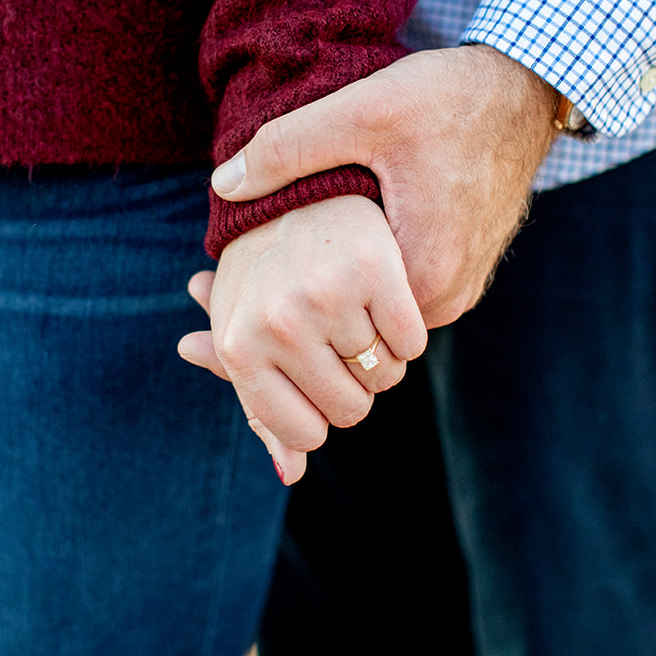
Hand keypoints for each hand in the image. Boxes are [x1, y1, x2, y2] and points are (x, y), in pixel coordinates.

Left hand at [177, 195, 425, 483]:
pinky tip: (384, 300)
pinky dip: (408, 332)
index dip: (320, 418)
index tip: (317, 380)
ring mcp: (326, 296)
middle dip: (354, 387)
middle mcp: (279, 324)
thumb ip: (262, 404)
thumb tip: (291, 472)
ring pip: (386, 378)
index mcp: (241, 347)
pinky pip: (413, 342)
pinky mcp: (374, 267)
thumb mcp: (245, 333)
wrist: (299, 183)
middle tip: (339, 341)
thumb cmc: (266, 270)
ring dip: (383, 358)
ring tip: (359, 315)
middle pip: (350, 410)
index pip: (303, 433)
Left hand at [209, 44, 560, 326]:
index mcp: (422, 272)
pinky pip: (396, 297)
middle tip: (234, 278)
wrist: (525, 91)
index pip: (333, 325)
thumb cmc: (450, 98)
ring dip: (331, 294)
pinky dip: (360, 283)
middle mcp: (447, 298)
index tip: (228, 290)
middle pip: (351, 328)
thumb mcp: (363, 110)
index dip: (278, 307)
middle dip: (297, 308)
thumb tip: (222, 185)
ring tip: (274, 264)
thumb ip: (289, 148)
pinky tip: (325, 252)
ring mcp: (458, 291)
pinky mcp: (462, 274)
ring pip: (373, 315)